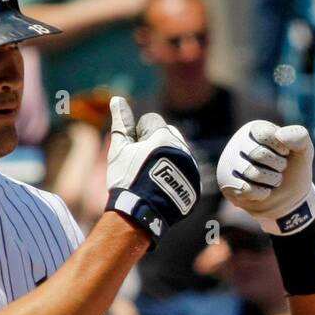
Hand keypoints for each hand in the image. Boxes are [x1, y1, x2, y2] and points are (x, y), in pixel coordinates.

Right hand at [105, 96, 201, 241]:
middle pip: (168, 134)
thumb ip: (121, 122)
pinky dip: (177, 177)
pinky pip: (187, 173)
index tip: (133, 151)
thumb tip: (117, 99)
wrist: (141, 214)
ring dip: (168, 159)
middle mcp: (183, 149)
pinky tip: (162, 188)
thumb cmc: (127, 179)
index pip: (151, 121)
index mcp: (164, 136)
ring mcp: (192, 168)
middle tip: (143, 163)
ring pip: (179, 154)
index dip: (139, 134)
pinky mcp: (196, 186)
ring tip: (152, 177)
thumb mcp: (120, 148)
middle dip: (156, 143)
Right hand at [217, 120, 314, 234]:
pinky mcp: (227, 184)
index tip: (286, 154)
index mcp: (254, 129)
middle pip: (258, 153)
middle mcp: (237, 143)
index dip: (282, 149)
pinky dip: (262, 193)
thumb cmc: (293, 170)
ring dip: (272, 180)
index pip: (266, 135)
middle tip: (280, 169)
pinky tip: (264, 191)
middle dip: (278, 166)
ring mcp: (229, 164)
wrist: (289, 199)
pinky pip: (245, 189)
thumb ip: (300, 137)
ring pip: (251, 172)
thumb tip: (280, 135)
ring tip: (273, 180)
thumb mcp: (304, 151)